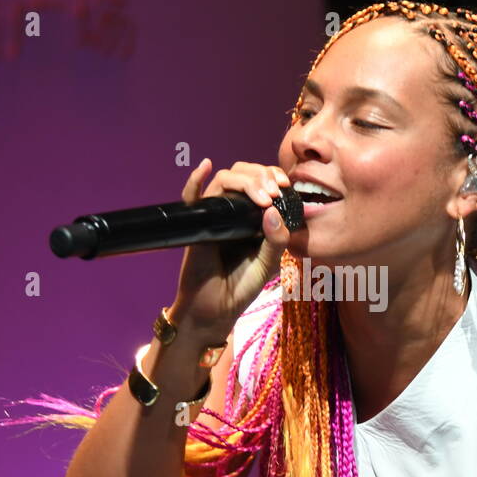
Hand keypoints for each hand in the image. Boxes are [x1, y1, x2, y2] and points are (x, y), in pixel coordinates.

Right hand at [170, 158, 293, 339]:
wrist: (214, 310)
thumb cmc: (240, 287)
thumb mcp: (267, 265)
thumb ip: (276, 241)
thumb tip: (273, 211)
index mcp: (253, 216)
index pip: (261, 181)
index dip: (273, 176)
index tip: (286, 185)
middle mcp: (233, 210)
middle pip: (242, 174)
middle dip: (261, 175)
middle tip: (275, 191)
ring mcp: (214, 215)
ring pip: (224, 180)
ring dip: (244, 180)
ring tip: (262, 196)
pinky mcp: (196, 225)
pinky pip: (191, 197)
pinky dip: (195, 179)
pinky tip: (204, 167)